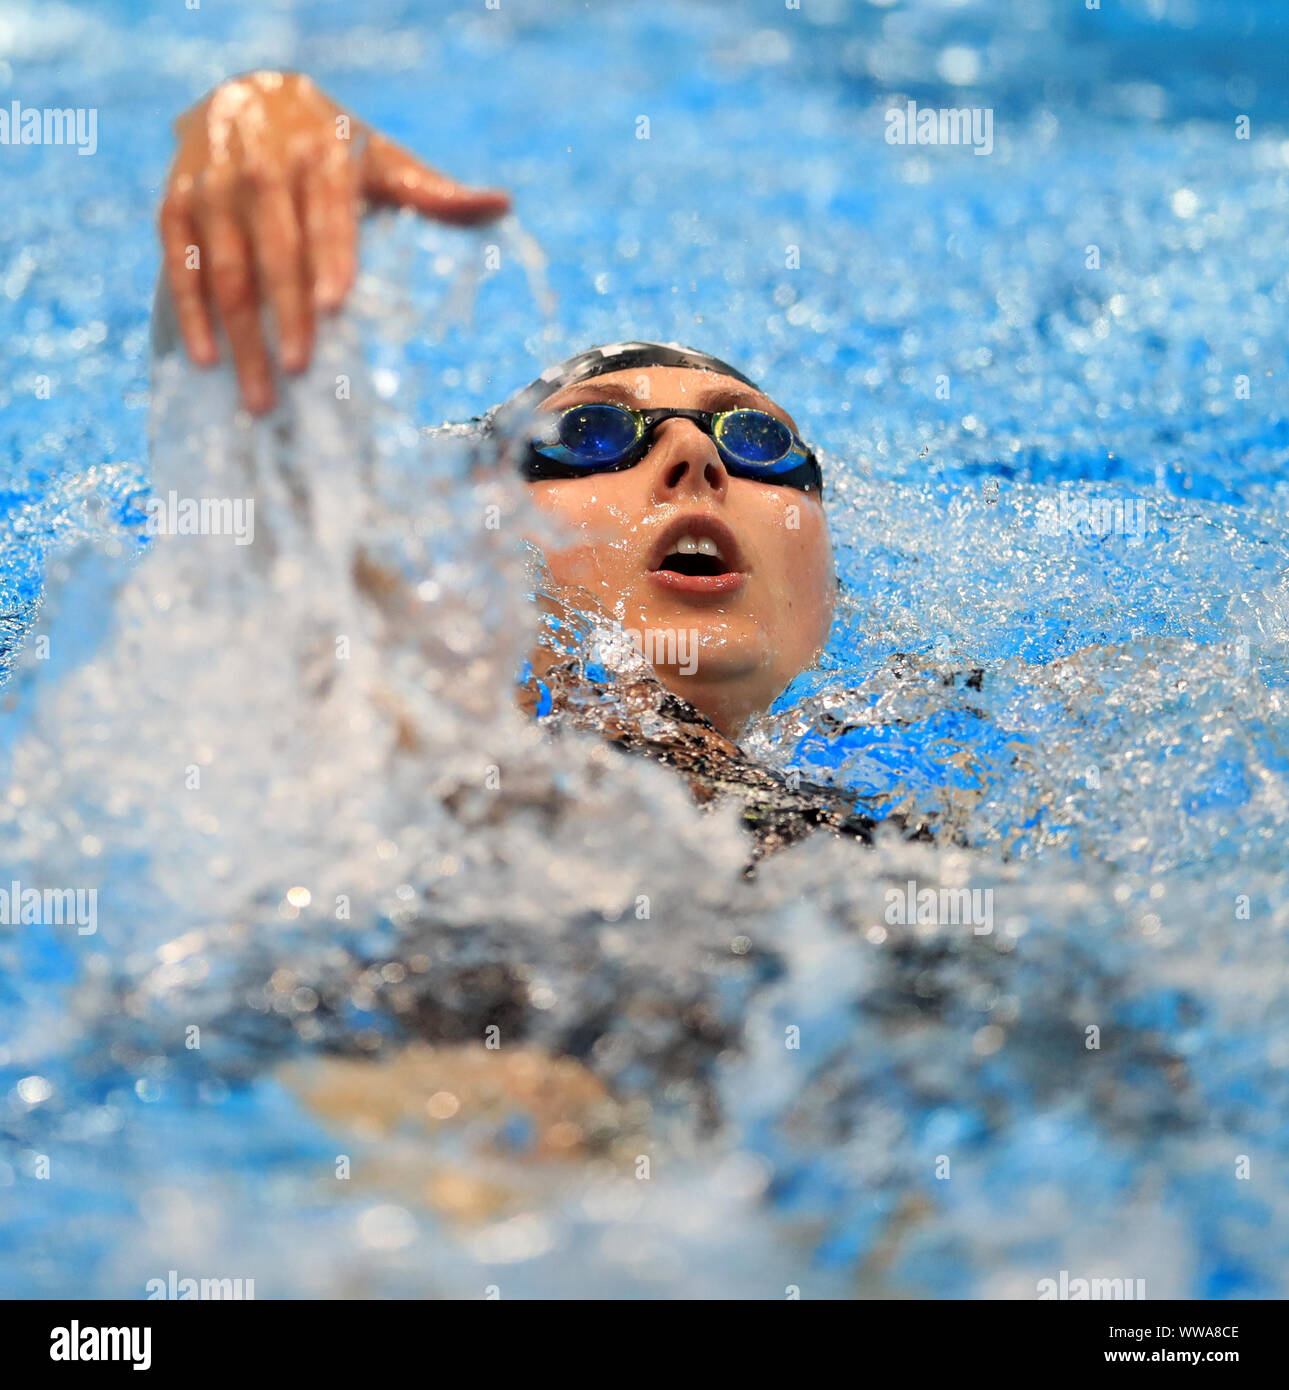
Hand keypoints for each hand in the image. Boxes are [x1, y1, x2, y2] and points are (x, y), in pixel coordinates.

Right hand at [159, 71, 509, 413]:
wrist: (247, 92)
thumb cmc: (331, 147)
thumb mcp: (382, 160)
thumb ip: (433, 193)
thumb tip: (501, 205)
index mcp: (319, 158)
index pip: (327, 216)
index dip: (329, 259)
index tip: (336, 308)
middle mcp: (261, 169)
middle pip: (275, 255)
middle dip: (287, 317)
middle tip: (298, 374)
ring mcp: (213, 188)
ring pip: (228, 270)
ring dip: (241, 336)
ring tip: (260, 395)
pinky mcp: (176, 205)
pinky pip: (180, 266)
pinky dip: (192, 313)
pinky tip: (206, 359)